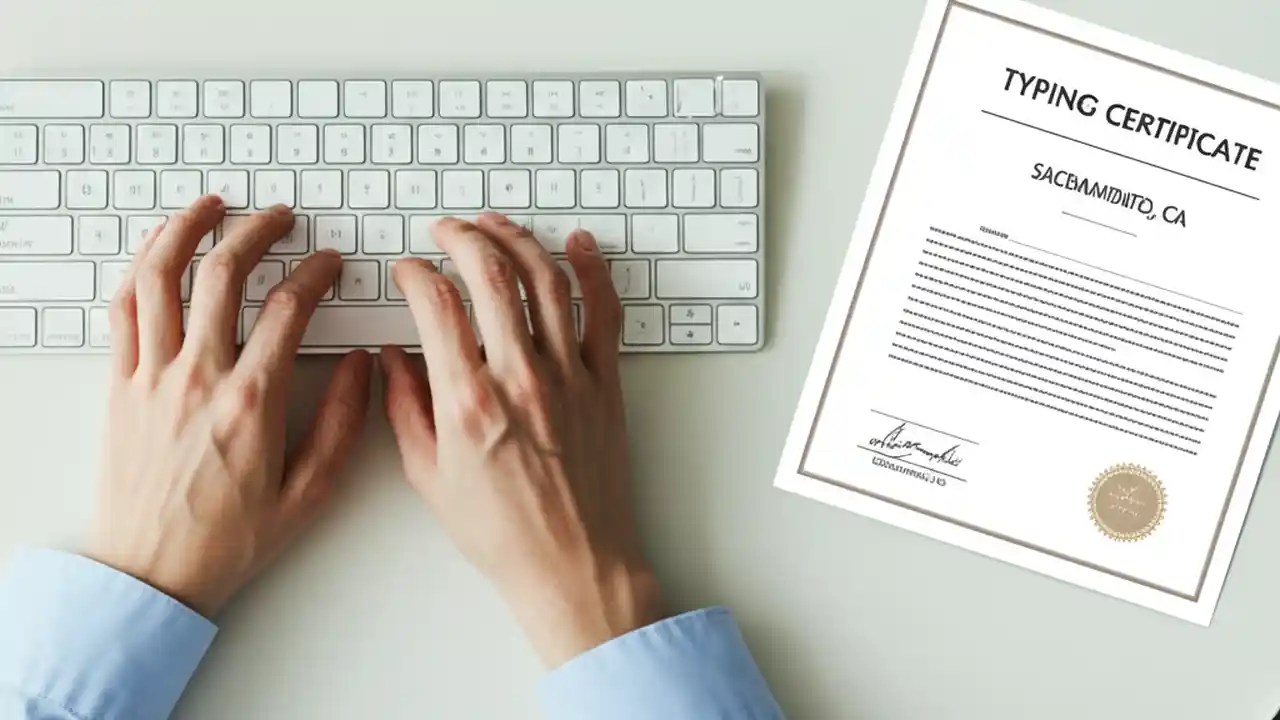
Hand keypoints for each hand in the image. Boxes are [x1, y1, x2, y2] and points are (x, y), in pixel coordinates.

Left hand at [88, 195, 372, 616]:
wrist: (151, 573)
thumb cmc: (229, 540)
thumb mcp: (310, 492)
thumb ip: (342, 422)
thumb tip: (362, 366)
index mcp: (251, 402)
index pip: (289, 309)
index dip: (316, 273)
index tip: (328, 263)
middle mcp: (198, 379)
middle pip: (225, 276)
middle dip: (258, 232)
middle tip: (278, 217)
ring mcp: (151, 378)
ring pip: (162, 277)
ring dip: (187, 231)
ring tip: (210, 207)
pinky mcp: (119, 387)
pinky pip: (124, 309)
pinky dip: (141, 268)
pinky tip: (157, 251)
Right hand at [382, 213, 661, 666]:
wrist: (573, 564)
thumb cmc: (503, 533)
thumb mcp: (429, 476)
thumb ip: (405, 409)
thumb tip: (393, 359)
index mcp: (468, 403)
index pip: (436, 306)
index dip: (418, 274)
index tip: (409, 270)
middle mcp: (520, 379)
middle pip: (491, 276)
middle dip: (463, 238)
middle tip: (448, 230)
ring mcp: (568, 377)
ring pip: (546, 281)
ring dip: (517, 240)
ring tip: (495, 225)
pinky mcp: (604, 383)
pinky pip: (602, 312)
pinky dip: (592, 270)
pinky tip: (577, 245)